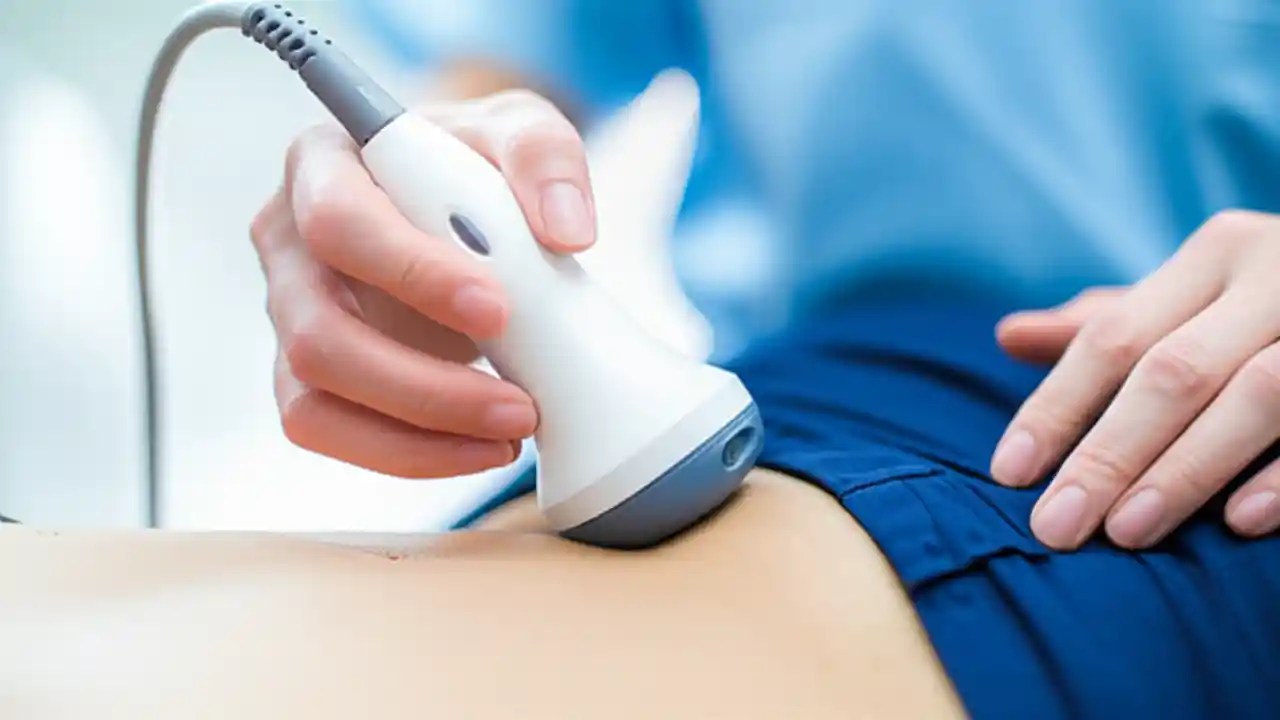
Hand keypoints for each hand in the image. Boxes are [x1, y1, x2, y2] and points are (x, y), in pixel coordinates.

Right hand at [250, 90, 595, 476]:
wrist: (459, 211)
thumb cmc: (474, 164)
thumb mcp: (518, 131)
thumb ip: (545, 156)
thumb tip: (567, 227)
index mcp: (322, 165)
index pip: (340, 223)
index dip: (412, 273)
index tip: (498, 308)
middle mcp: (287, 242)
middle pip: (318, 332)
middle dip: (423, 384)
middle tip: (520, 405)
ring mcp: (288, 314)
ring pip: (315, 398)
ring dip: (417, 435)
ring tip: (509, 438)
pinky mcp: (307, 375)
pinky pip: (333, 433)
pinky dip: (408, 455)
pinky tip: (478, 449)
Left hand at [993, 210, 1279, 548]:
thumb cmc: (1277, 310)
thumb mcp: (1201, 301)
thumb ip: (1115, 324)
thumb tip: (1008, 334)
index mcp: (1221, 252)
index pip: (1114, 337)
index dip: (1057, 407)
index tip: (1007, 473)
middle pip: (1174, 370)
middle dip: (1107, 454)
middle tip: (1052, 528)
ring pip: (1259, 396)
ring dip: (1188, 469)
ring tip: (1125, 533)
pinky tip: (1238, 523)